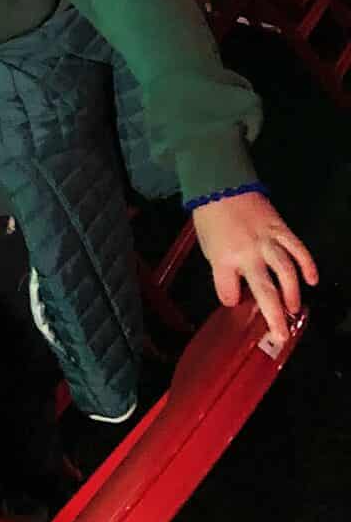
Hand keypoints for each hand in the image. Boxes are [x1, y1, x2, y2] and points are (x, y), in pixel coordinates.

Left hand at [191, 191, 317, 347]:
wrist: (221, 185)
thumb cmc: (211, 218)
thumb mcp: (209, 248)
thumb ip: (223, 271)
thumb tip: (238, 292)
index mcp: (224, 259)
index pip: (228, 291)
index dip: (230, 299)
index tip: (234, 300)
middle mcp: (248, 254)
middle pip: (264, 291)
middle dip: (273, 316)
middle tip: (280, 336)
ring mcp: (267, 241)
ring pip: (286, 273)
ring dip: (292, 294)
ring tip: (292, 309)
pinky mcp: (281, 230)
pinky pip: (299, 250)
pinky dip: (308, 265)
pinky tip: (312, 279)